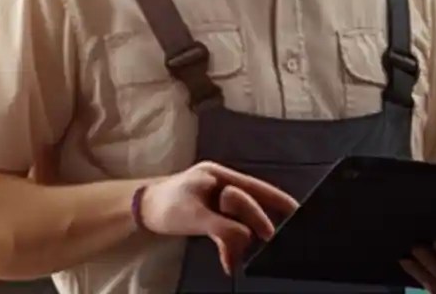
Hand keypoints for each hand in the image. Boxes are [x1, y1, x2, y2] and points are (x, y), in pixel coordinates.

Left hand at [137, 161, 297, 275]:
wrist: (138, 212)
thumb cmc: (164, 206)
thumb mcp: (195, 217)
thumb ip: (224, 227)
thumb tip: (247, 239)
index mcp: (220, 176)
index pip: (256, 188)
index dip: (277, 200)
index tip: (296, 211)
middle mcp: (222, 185)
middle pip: (249, 205)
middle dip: (256, 224)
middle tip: (269, 241)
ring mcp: (216, 200)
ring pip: (239, 220)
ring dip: (240, 239)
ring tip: (237, 257)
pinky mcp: (210, 215)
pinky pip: (228, 229)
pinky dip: (229, 244)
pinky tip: (230, 259)